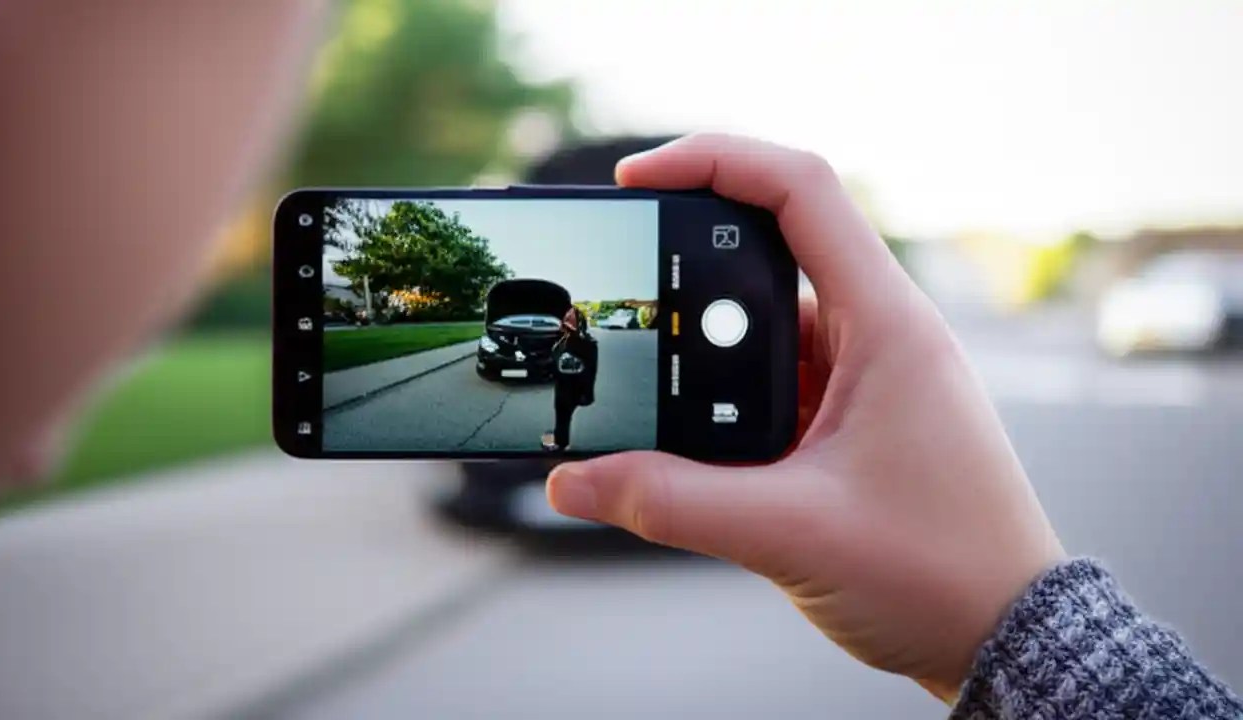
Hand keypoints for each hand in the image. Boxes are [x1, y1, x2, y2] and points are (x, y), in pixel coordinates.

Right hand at [545, 134, 1065, 702]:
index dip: (714, 160)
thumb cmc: (943, 574)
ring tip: (656, 382)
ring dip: (709, 345)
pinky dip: (726, 393)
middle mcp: (881, 334)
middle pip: (773, 249)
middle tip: (627, 295)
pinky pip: (777, 376)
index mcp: (888, 327)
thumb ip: (672, 504)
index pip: (803, 190)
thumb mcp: (790, 533)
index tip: (639, 177)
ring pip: (768, 322)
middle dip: (691, 267)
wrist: (1002, 634)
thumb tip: (577, 481)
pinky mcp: (852, 415)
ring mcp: (868, 374)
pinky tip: (694, 432)